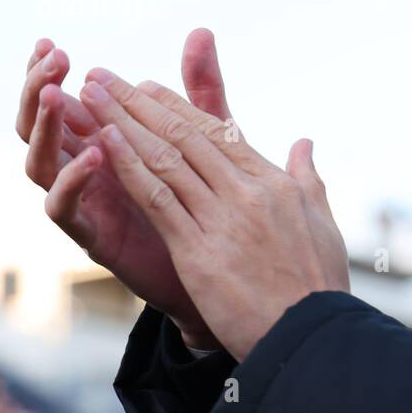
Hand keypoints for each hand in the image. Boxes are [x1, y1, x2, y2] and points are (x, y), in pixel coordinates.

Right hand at [17, 30, 235, 350]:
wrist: (225, 271)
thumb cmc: (209, 202)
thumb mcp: (209, 138)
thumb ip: (200, 90)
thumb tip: (201, 31)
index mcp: (103, 143)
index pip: (63, 102)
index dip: (49, 74)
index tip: (50, 43)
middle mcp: (85, 171)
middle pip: (38, 126)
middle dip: (39, 90)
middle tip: (51, 61)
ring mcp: (87, 204)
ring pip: (39, 164)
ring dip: (45, 128)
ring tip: (55, 95)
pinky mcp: (96, 237)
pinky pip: (65, 209)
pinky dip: (73, 180)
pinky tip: (93, 154)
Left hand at [77, 68, 350, 360]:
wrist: (310, 335)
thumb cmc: (319, 285)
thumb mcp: (321, 222)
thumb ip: (307, 179)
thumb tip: (304, 144)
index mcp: (275, 183)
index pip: (218, 132)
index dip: (176, 106)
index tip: (145, 87)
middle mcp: (248, 191)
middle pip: (184, 135)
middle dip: (138, 102)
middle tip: (102, 76)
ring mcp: (223, 218)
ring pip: (165, 158)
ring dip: (122, 122)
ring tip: (90, 96)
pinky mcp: (199, 249)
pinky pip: (157, 198)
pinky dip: (128, 166)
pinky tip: (102, 143)